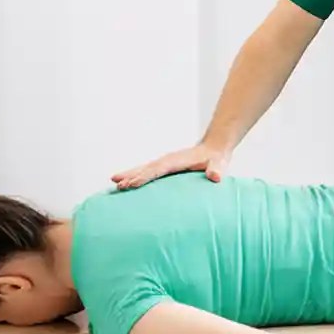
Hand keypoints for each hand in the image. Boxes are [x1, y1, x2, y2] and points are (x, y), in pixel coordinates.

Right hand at [111, 143, 231, 189]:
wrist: (214, 148)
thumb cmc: (216, 159)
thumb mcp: (219, 164)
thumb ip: (217, 170)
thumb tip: (215, 176)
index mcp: (177, 160)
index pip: (158, 169)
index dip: (144, 176)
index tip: (131, 184)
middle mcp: (168, 160)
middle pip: (146, 168)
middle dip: (132, 176)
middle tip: (117, 185)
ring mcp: (165, 163)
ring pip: (144, 169)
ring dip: (130, 174)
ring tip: (114, 182)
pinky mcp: (165, 167)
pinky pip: (148, 172)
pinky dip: (136, 176)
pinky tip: (126, 182)